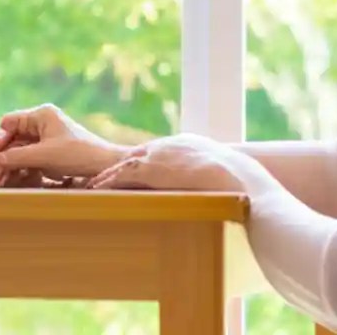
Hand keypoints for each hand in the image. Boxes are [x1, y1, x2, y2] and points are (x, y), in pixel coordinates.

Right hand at [0, 104, 130, 181]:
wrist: (105, 165)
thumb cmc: (77, 156)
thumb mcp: (43, 157)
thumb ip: (17, 156)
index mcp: (41, 114)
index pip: (8, 122)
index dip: (0, 139)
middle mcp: (43, 120)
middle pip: (14, 135)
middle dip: (6, 152)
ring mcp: (48, 134)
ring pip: (22, 146)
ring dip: (15, 160)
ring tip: (7, 176)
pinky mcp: (53, 148)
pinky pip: (32, 154)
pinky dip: (26, 164)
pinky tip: (22, 176)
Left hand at [87, 133, 244, 191]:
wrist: (243, 182)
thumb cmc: (246, 184)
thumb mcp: (234, 175)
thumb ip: (223, 178)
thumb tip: (232, 192)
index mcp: (189, 143)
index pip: (159, 152)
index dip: (145, 163)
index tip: (132, 172)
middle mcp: (170, 144)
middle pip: (138, 153)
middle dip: (121, 165)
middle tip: (103, 176)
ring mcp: (160, 155)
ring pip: (125, 163)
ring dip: (107, 174)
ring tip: (90, 184)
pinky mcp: (151, 169)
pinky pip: (122, 175)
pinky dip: (106, 182)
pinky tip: (93, 190)